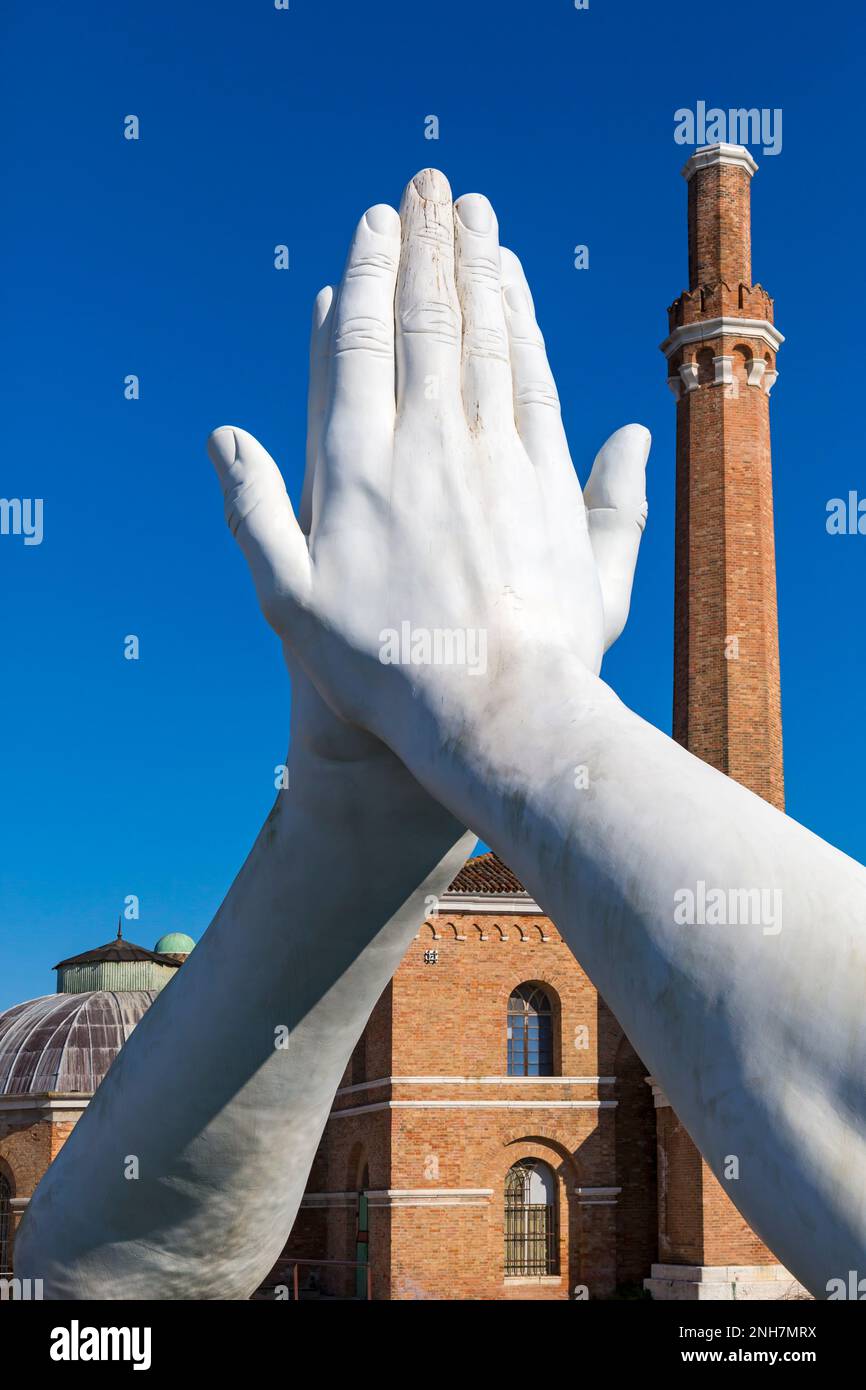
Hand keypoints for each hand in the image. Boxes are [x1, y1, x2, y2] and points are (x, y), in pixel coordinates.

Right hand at [209, 168, 648, 772]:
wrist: (496, 712)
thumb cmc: (385, 671)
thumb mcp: (290, 603)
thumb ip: (253, 512)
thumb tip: (223, 434)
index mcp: (359, 465)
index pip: (363, 340)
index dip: (370, 272)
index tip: (376, 223)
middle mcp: (430, 444)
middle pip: (430, 320)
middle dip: (430, 245)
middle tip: (432, 185)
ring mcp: (497, 458)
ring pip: (488, 339)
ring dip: (483, 269)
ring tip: (479, 216)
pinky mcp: (551, 484)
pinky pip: (537, 384)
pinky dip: (527, 330)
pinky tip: (521, 297)